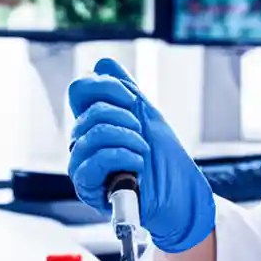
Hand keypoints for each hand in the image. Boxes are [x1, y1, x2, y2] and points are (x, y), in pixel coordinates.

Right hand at [67, 58, 214, 252]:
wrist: (181, 196)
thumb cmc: (165, 161)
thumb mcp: (148, 116)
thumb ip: (125, 90)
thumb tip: (103, 64)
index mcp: (94, 121)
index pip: (79, 90)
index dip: (105, 87)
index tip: (132, 100)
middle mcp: (83, 140)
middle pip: (88, 111)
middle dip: (124, 117)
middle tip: (142, 134)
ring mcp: (82, 163)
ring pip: (90, 133)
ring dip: (126, 138)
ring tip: (143, 151)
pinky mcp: (86, 186)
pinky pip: (92, 161)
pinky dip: (120, 156)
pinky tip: (137, 162)